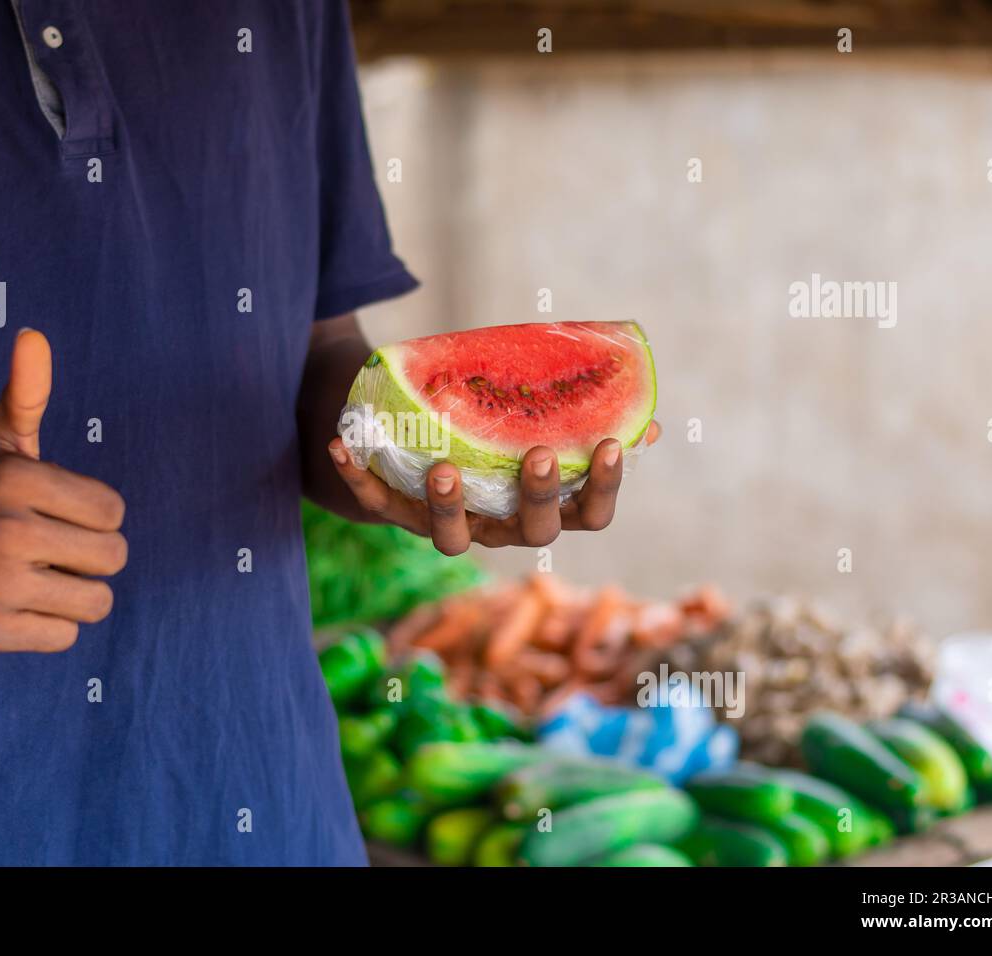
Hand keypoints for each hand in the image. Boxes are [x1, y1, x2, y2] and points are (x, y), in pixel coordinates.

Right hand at [0, 330, 127, 651]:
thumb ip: (27, 391)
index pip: (114, 511)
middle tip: (52, 547)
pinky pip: (66, 636)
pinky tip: (19, 603)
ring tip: (39, 575)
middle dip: (91, 555)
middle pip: (114, 557)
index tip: (60, 512)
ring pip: (97, 602)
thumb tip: (33, 336)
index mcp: (16, 479)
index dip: (95, 515)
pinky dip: (50, 625)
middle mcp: (5, 530)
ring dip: (76, 593)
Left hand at [327, 421, 659, 555]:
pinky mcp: (396, 513)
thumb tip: (649, 425)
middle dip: (536, 494)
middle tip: (537, 453)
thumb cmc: (488, 431)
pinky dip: (357, 476)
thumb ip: (580, 421)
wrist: (408, 439)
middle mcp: (500, 527)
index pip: (588, 514)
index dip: (602, 487)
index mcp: (543, 505)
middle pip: (530, 531)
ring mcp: (449, 525)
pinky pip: (376, 503)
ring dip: (449, 508)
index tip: (609, 445)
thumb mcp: (535, 421)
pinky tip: (342, 444)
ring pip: (453, 539)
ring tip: (443, 470)